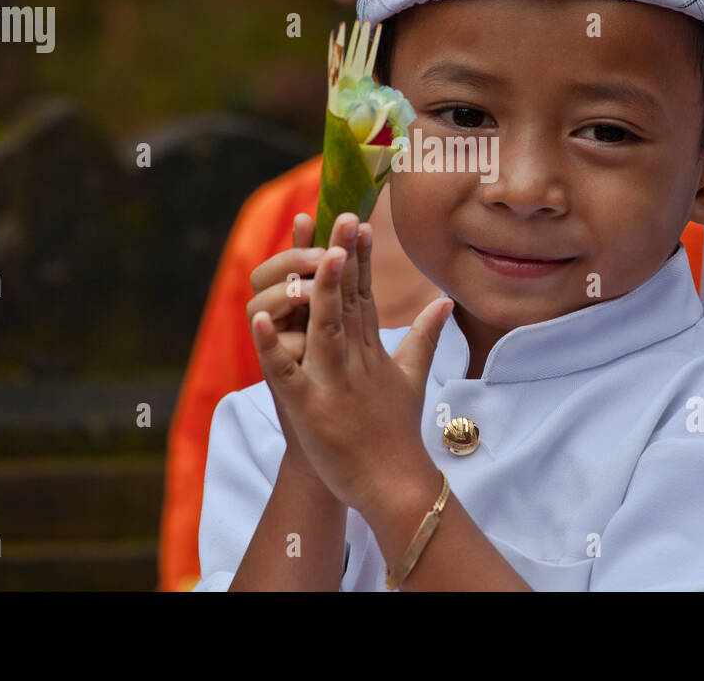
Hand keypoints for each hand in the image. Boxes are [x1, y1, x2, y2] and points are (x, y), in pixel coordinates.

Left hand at [249, 210, 453, 514]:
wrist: (395, 486)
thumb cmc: (398, 433)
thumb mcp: (412, 378)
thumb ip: (424, 336)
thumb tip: (444, 302)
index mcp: (374, 351)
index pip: (367, 295)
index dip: (363, 258)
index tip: (360, 222)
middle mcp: (357, 361)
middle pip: (349, 301)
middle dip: (346, 257)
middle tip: (345, 216)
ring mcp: (334, 383)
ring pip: (325, 328)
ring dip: (321, 291)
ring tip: (318, 254)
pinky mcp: (309, 409)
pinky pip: (285, 373)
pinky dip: (272, 347)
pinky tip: (258, 321)